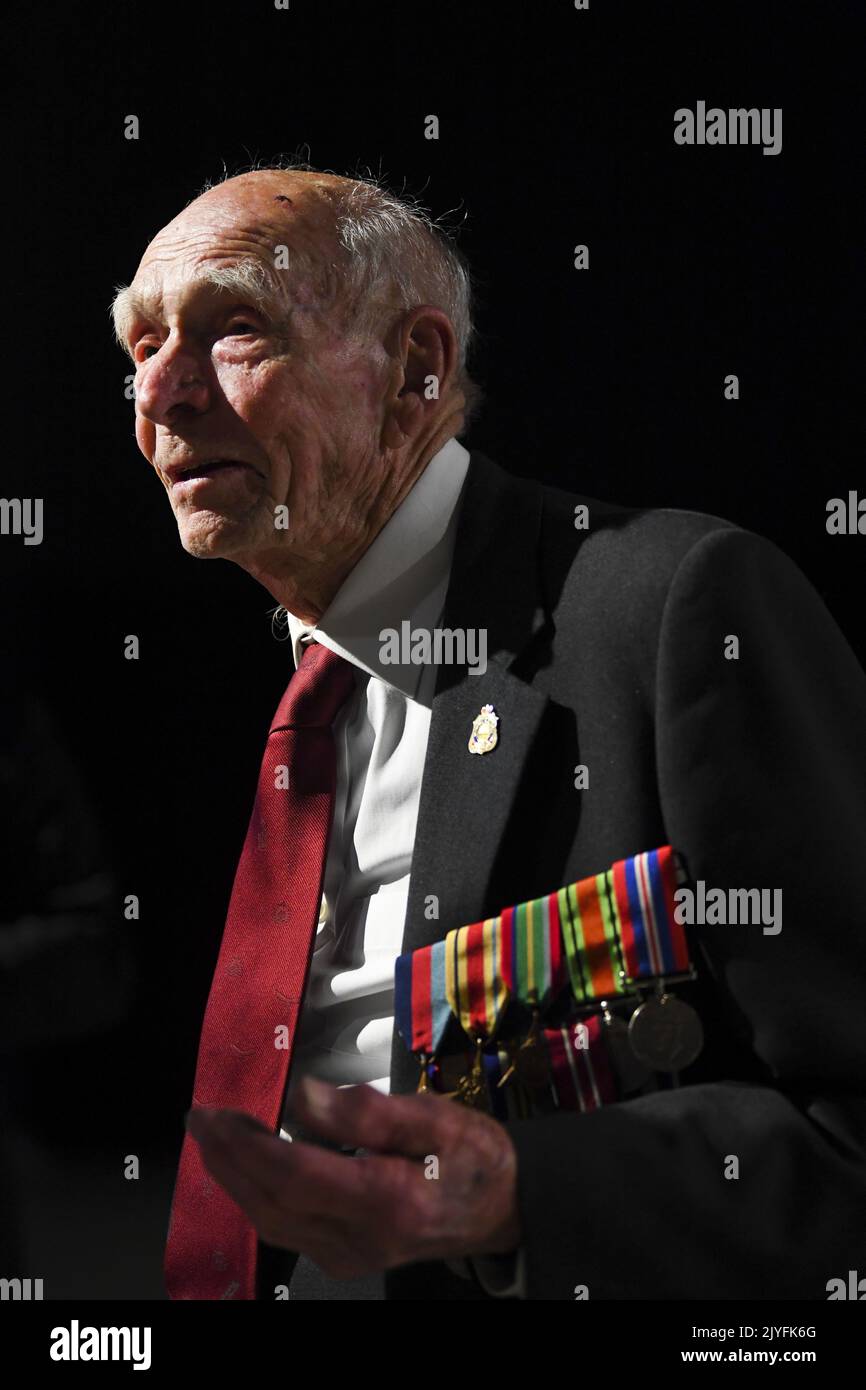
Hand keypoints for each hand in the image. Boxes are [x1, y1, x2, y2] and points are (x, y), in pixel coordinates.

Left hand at [186, 1078, 520, 1278]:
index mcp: (387, 1200)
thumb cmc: (475, 1157)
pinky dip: (257, 1197)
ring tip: (213, 1139)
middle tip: (200, 1119)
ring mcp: (350, 1255)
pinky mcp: (344, 1257)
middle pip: (272, 1204)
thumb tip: (304, 1094)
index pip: (296, 1175)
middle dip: (227, 1161)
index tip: (215, 1114)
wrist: (505, 1210)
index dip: (247, 1146)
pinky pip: (287, 1230)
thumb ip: (369, 1109)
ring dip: (234, 1180)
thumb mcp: (436, 1117)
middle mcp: (361, 1238)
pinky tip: (247, 1169)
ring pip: (273, 1223)